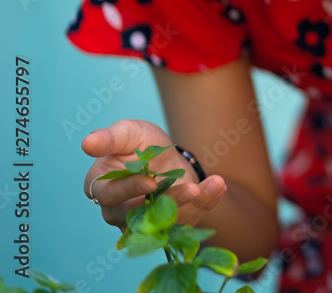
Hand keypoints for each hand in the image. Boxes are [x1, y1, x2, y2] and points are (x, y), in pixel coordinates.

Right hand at [82, 119, 226, 231]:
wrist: (168, 155)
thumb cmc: (139, 142)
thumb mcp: (128, 133)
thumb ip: (110, 138)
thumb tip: (87, 143)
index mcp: (100, 187)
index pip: (110, 194)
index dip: (129, 190)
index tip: (149, 182)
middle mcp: (118, 212)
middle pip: (140, 213)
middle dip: (167, 201)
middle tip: (190, 189)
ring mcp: (143, 222)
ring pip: (165, 221)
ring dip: (190, 204)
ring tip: (211, 185)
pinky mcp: (169, 225)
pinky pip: (188, 218)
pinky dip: (205, 202)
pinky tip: (217, 185)